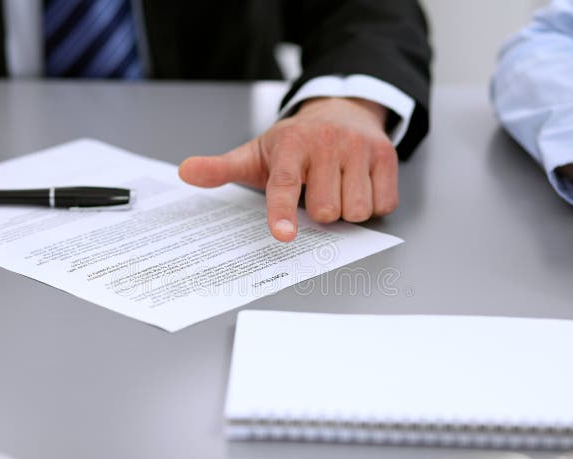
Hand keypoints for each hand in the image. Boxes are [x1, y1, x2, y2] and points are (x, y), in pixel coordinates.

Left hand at [178, 97, 397, 241]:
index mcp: (292, 145)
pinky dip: (372, 204)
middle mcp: (328, 143)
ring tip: (338, 187)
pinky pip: (384, 205)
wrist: (341, 109)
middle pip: (327, 210)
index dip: (282, 212)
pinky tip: (359, 185)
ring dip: (348, 210)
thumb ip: (222, 168)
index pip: (285, 185)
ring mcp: (360, 148)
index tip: (283, 235)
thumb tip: (186, 172)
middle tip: (317, 191)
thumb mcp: (256, 153)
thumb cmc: (295, 142)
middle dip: (322, 211)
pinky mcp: (386, 156)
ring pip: (358, 211)